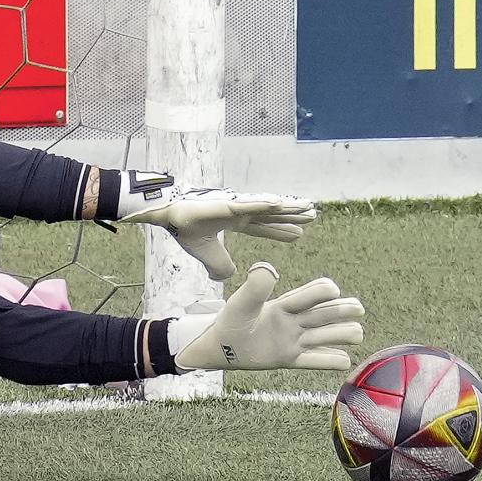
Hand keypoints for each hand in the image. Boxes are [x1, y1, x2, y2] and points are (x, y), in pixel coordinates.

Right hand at [117, 174, 316, 279]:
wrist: (167, 216)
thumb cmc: (183, 229)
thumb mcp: (206, 253)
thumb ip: (219, 265)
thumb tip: (227, 277)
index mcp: (233, 221)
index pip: (262, 227)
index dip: (279, 230)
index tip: (299, 234)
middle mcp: (239, 211)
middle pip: (272, 215)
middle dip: (292, 216)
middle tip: (314, 216)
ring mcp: (235, 205)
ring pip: (268, 208)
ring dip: (289, 208)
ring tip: (310, 208)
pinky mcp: (227, 204)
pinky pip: (250, 205)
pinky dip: (266, 205)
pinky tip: (283, 203)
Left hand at [168, 263, 364, 372]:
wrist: (219, 347)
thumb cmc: (231, 321)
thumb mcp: (242, 302)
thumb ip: (255, 286)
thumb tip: (266, 266)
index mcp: (285, 304)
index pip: (314, 293)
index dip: (326, 291)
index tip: (331, 291)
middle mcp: (295, 321)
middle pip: (329, 313)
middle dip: (346, 310)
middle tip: (355, 310)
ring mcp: (294, 340)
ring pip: (329, 336)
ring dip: (345, 334)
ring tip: (354, 334)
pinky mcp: (289, 359)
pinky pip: (317, 361)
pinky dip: (333, 361)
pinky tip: (343, 359)